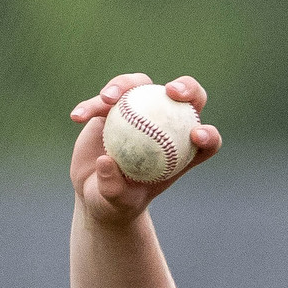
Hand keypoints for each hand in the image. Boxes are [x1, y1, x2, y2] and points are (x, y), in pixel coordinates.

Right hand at [68, 74, 222, 227]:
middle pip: (186, 98)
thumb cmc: (114, 201)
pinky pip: (106, 97)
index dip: (209, 135)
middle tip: (171, 92)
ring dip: (126, 84)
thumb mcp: (114, 202)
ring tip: (107, 99)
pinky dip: (92, 104)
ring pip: (142, 86)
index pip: (206, 140)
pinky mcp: (115, 106)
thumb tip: (107, 161)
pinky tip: (78, 117)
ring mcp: (141, 111)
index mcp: (181, 152)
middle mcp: (166, 126)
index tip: (196, 136)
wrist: (94, 190)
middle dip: (187, 87)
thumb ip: (114, 187)